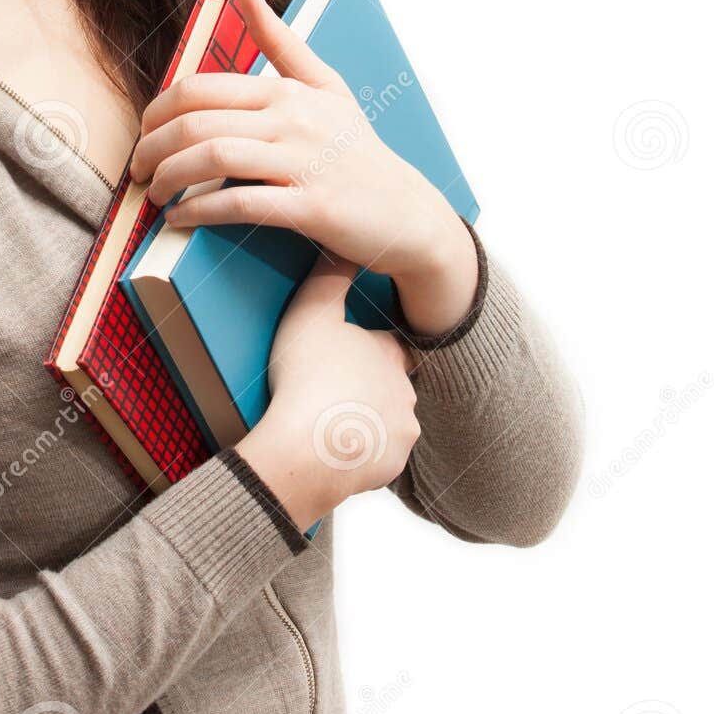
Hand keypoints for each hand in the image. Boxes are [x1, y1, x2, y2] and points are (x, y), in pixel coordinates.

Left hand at [129, 0, 469, 312]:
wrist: (407, 212)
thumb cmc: (356, 150)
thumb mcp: (326, 87)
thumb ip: (281, 43)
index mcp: (287, 91)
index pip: (201, 88)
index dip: (157, 111)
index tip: (144, 134)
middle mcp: (294, 119)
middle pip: (197, 121)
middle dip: (153, 148)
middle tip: (138, 170)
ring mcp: (304, 162)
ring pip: (213, 157)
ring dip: (170, 178)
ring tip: (153, 195)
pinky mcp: (312, 206)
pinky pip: (242, 204)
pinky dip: (201, 211)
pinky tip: (180, 219)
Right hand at [234, 253, 420, 531]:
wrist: (307, 448)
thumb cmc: (307, 378)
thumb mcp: (311, 313)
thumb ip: (330, 277)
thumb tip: (345, 249)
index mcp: (389, 353)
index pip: (393, 347)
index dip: (372, 350)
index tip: (352, 355)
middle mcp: (406, 391)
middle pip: (391, 385)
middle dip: (370, 388)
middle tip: (333, 390)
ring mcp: (402, 430)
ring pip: (388, 421)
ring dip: (367, 420)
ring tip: (330, 421)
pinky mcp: (392, 464)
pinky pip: (378, 454)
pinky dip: (361, 451)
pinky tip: (334, 447)